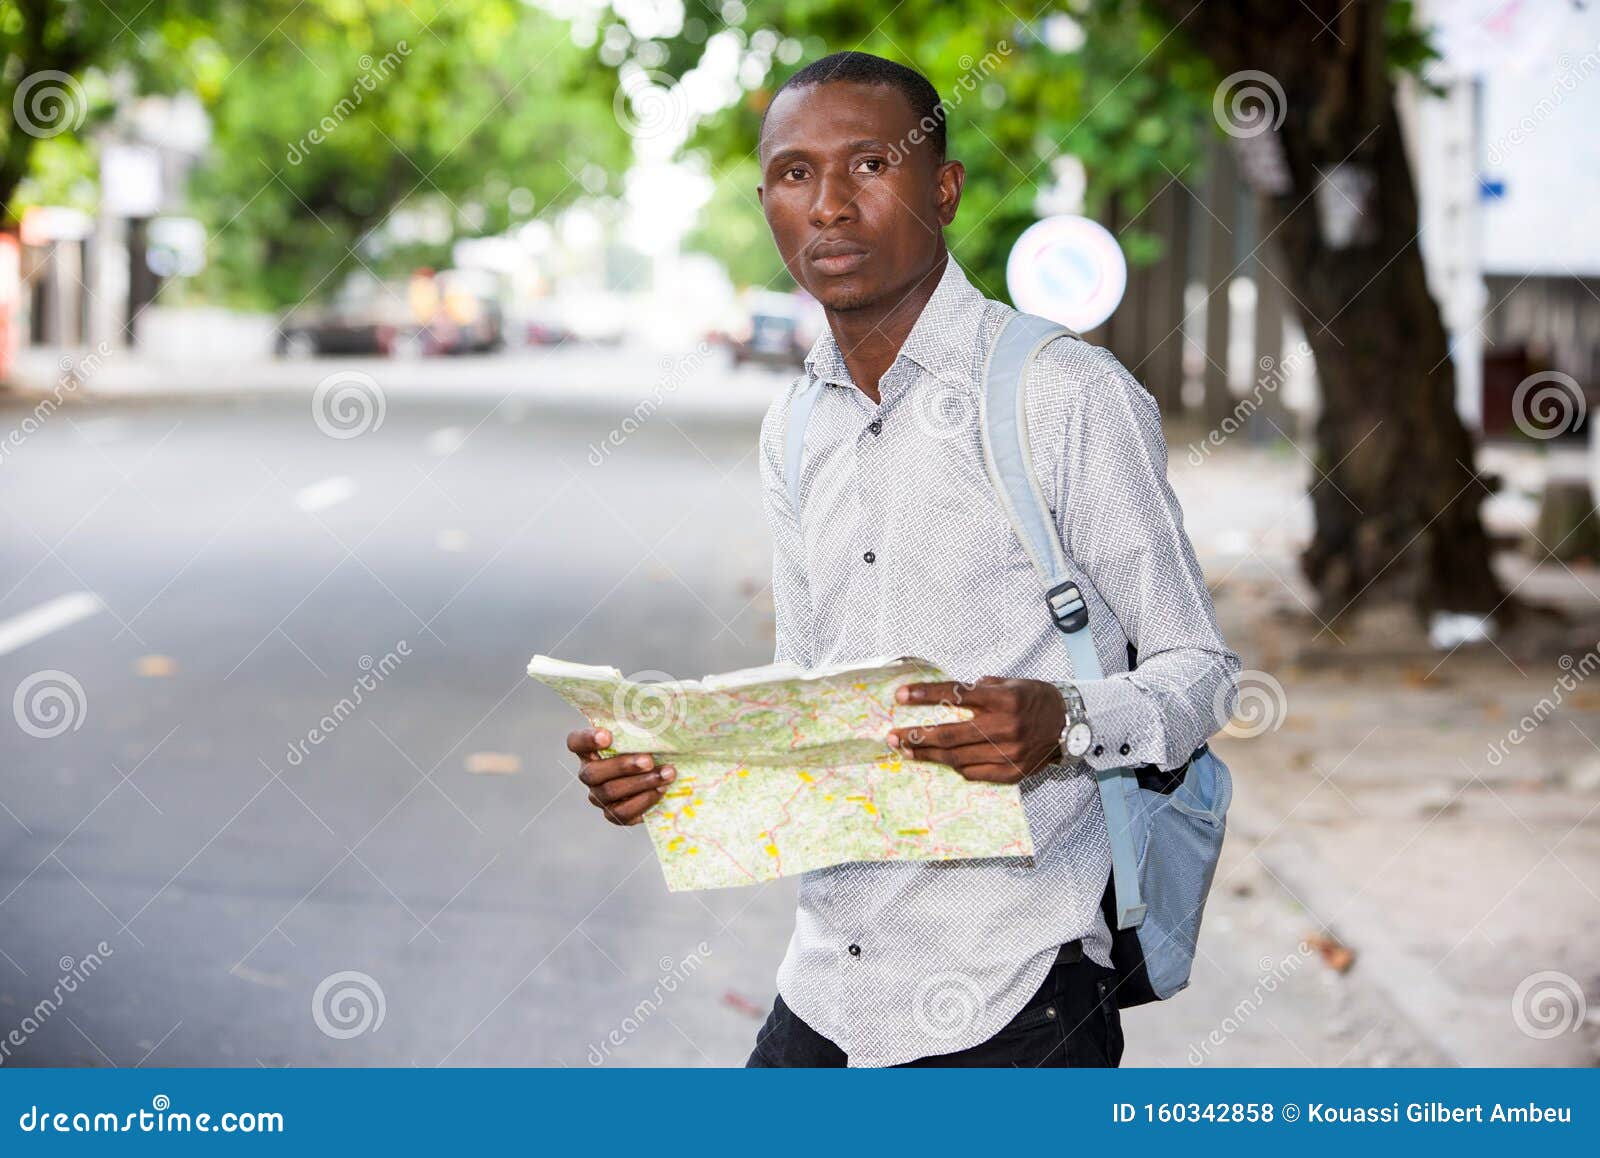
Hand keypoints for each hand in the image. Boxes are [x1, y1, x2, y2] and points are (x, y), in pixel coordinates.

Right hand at [567, 727, 676, 824]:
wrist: (663, 774)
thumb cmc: (651, 746)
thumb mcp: (646, 732)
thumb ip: (643, 724)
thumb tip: (661, 707)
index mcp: (590, 749)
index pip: (575, 742)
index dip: (587, 740)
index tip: (607, 736)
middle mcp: (589, 773)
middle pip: (592, 773)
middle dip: (622, 766)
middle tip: (649, 760)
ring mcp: (599, 796)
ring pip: (609, 792)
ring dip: (641, 783)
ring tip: (667, 774)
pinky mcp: (613, 814)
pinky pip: (622, 813)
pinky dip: (643, 802)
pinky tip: (661, 790)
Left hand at [886, 677, 1065, 784]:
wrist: (1070, 724)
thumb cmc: (1035, 699)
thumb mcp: (1009, 683)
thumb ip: (978, 689)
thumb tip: (944, 696)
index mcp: (1002, 699)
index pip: (955, 695)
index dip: (924, 695)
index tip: (899, 696)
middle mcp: (1004, 727)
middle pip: (950, 734)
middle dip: (916, 736)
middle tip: (892, 737)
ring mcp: (1008, 753)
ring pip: (957, 758)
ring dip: (928, 755)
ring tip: (907, 751)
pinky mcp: (1012, 773)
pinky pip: (973, 773)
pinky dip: (954, 767)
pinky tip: (940, 761)